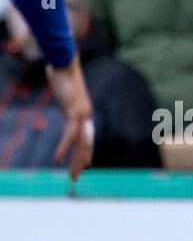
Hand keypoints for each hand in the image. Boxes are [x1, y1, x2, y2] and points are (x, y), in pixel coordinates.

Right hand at [47, 57, 93, 179]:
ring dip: (76, 161)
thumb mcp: (66, 96)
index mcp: (85, 115)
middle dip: (81, 163)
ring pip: (82, 144)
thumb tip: (66, 108)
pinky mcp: (74, 111)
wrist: (65, 63)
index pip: (87, 139)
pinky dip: (64, 147)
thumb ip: (67, 105)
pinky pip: (70, 134)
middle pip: (87, 145)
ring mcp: (82, 115)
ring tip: (73, 174)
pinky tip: (58, 157)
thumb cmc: (63, 77)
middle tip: (76, 177)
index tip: (85, 166)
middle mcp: (87, 117)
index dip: (86, 153)